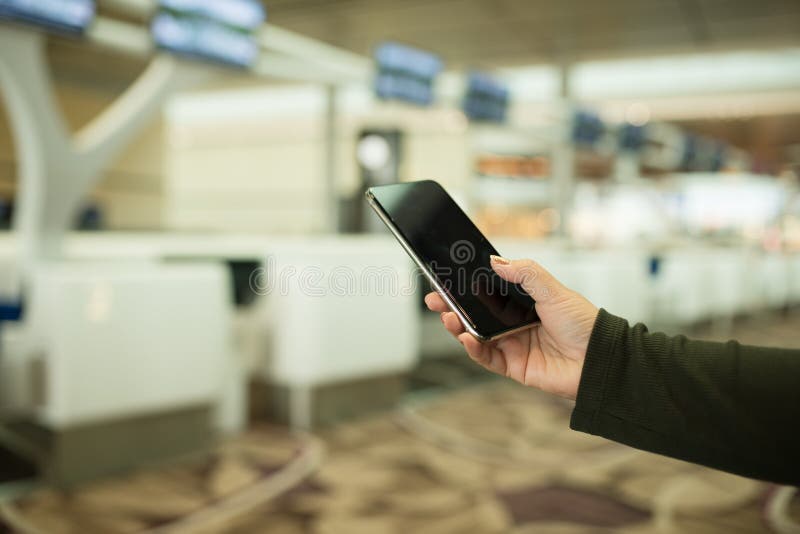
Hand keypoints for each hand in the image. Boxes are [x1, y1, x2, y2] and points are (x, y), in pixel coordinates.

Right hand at [425, 255, 598, 399]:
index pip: (487, 293)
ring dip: (458, 326)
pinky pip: (485, 358)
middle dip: (452, 306)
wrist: (600, 359)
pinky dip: (472, 349)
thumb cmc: (584, 323)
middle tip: (435, 299)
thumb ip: (525, 273)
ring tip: (449, 317)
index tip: (448, 279)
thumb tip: (496, 261)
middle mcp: (513, 323)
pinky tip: (466, 338)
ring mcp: (511, 345)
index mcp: (523, 302)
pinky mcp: (513, 366)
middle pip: (475, 314)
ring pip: (475, 335)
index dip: (467, 287)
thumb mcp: (553, 290)